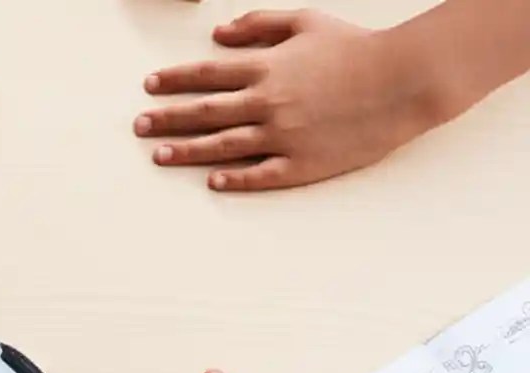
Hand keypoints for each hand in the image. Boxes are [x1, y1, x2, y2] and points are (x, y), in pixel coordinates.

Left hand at [135, 10, 450, 190]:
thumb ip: (259, 25)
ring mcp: (283, 135)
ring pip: (222, 146)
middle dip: (166, 118)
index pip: (206, 75)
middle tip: (138, 125)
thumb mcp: (306, 22)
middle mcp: (267, 102)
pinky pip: (260, 174)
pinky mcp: (302, 163)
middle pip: (204, 112)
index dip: (173, 80)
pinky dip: (234, 178)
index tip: (148, 86)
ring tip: (158, 155)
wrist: (404, 80)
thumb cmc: (356, 48)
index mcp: (266, 68)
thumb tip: (217, 34)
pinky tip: (211, 182)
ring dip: (186, 151)